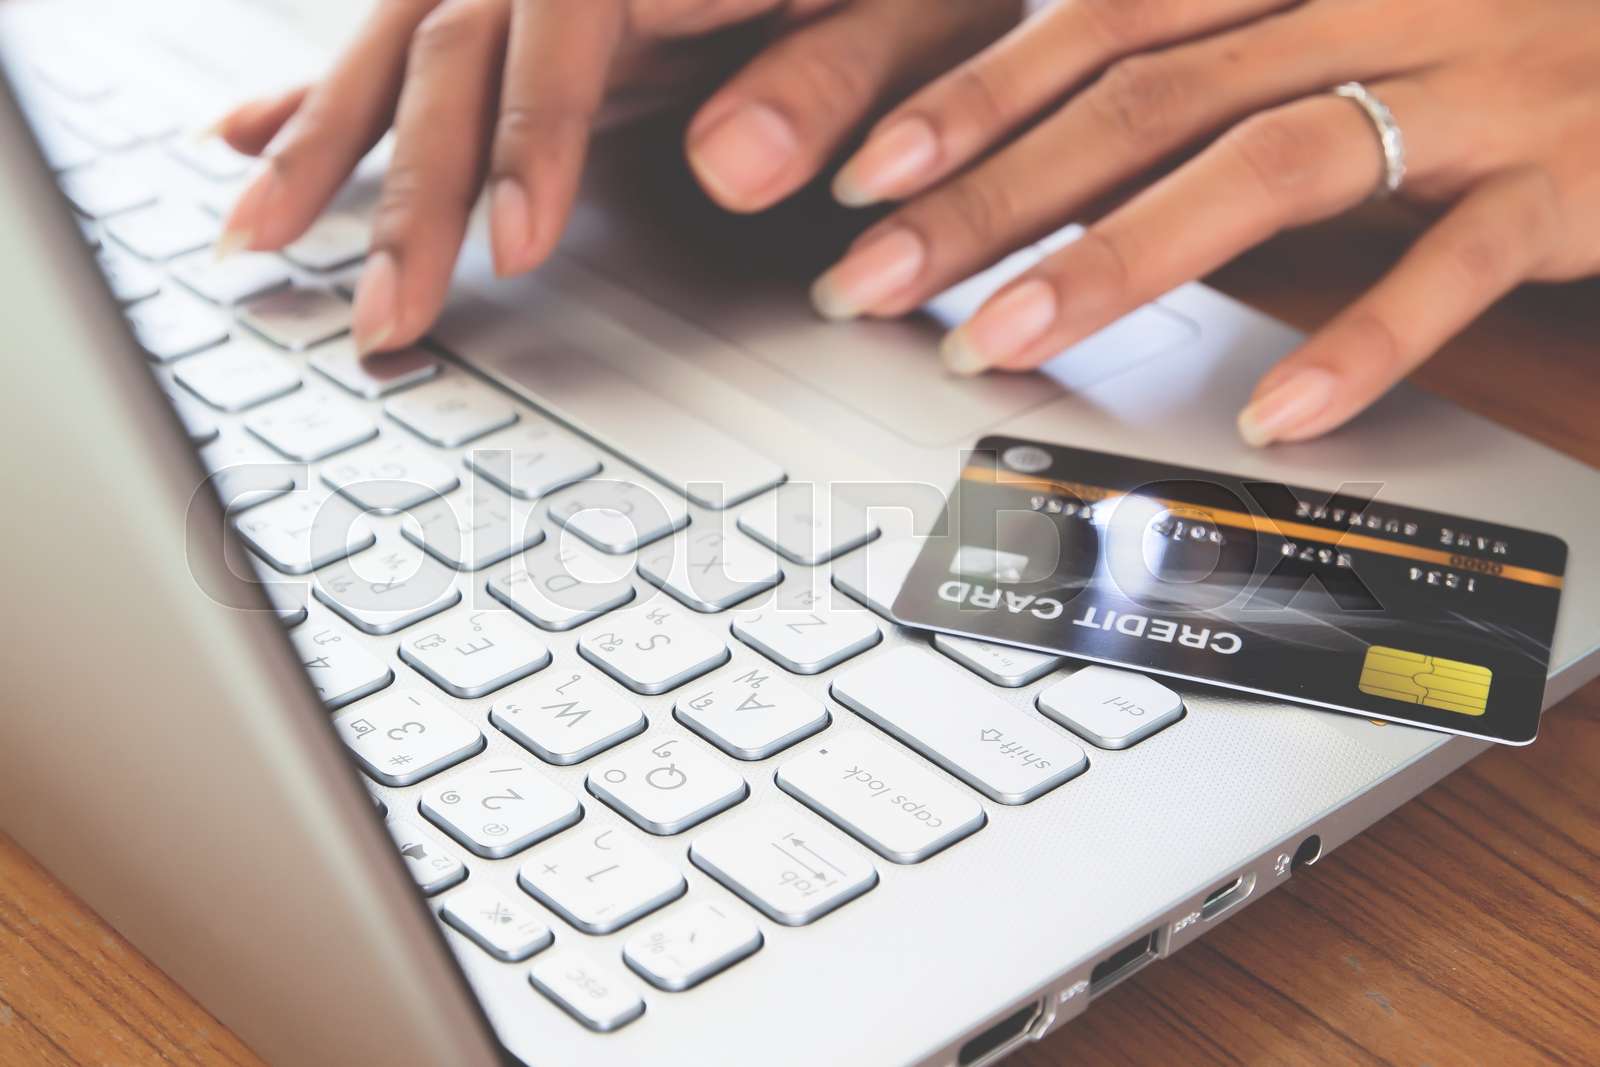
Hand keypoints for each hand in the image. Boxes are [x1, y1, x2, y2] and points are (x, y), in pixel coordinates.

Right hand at [212, 0, 1018, 353]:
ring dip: (328, 142)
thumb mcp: (925, 10)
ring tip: (255, 231)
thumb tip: (732, 163)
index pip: (561, 21)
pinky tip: (256, 128)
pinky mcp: (543, 10)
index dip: (527, 133)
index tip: (511, 244)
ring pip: (407, 45)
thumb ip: (834, 79)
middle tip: (378, 313)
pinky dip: (335, 95)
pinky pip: (415, 42)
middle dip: (407, 186)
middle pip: (457, 43)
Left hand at [811, 0, 1599, 445]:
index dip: (976, 98)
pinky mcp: (1573, 175)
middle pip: (1146, 97)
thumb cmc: (1501, 35)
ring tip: (999, 343)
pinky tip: (1275, 414)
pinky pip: (1461, 260)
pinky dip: (1363, 339)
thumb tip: (1054, 131)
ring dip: (1117, 260)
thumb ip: (1213, 65)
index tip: (866, 179)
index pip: (1105, 22)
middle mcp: (1376, 6)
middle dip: (992, 193)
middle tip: (870, 277)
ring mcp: (1476, 87)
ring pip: (1266, 163)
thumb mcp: (1345, 20)